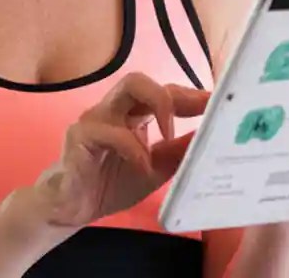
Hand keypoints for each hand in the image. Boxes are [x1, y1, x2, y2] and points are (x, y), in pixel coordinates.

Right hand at [33, 72, 208, 228]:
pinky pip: (109, 131)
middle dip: (172, 93)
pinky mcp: (79, 137)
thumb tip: (214, 138)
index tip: (218, 103)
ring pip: (126, 90)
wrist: (71, 208)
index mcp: (132, 115)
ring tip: (170, 137)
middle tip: (198, 112)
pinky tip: (141, 166)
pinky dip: (131, 147)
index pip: (163, 93)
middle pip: (140, 80)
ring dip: (157, 108)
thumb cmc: (110, 183)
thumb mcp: (156, 170)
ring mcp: (95, 119)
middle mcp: (113, 110)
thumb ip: (179, 153)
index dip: (191, 96)